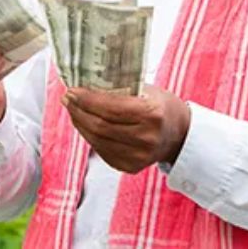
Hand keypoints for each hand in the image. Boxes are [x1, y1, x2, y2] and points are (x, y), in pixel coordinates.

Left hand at [62, 85, 191, 173]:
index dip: (87, 100)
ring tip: (73, 110)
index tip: (73, 90)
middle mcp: (146, 138)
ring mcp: (138, 156)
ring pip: (97, 140)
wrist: (179, 134)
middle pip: (100, 126)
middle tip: (68, 98)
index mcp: (152, 114)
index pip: (110, 108)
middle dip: (79, 111)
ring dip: (80, 124)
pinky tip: (85, 124)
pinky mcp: (130, 167)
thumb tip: (87, 82)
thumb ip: (120, 88)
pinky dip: (89, 136)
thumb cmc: (161, 106)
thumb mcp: (147, 90)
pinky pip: (102, 151)